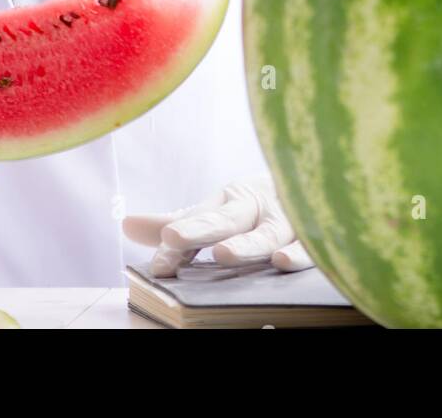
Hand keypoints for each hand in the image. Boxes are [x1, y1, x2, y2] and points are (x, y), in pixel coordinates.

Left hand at [123, 177, 313, 276]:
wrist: (316, 180)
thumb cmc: (256, 205)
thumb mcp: (217, 210)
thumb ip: (176, 221)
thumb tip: (126, 224)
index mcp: (230, 202)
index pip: (199, 218)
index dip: (178, 234)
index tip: (157, 251)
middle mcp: (255, 209)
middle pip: (226, 219)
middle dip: (200, 229)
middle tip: (173, 239)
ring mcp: (286, 221)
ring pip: (266, 234)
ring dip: (246, 244)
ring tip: (223, 253)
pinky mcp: (314, 234)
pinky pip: (308, 245)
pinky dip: (298, 253)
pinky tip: (282, 261)